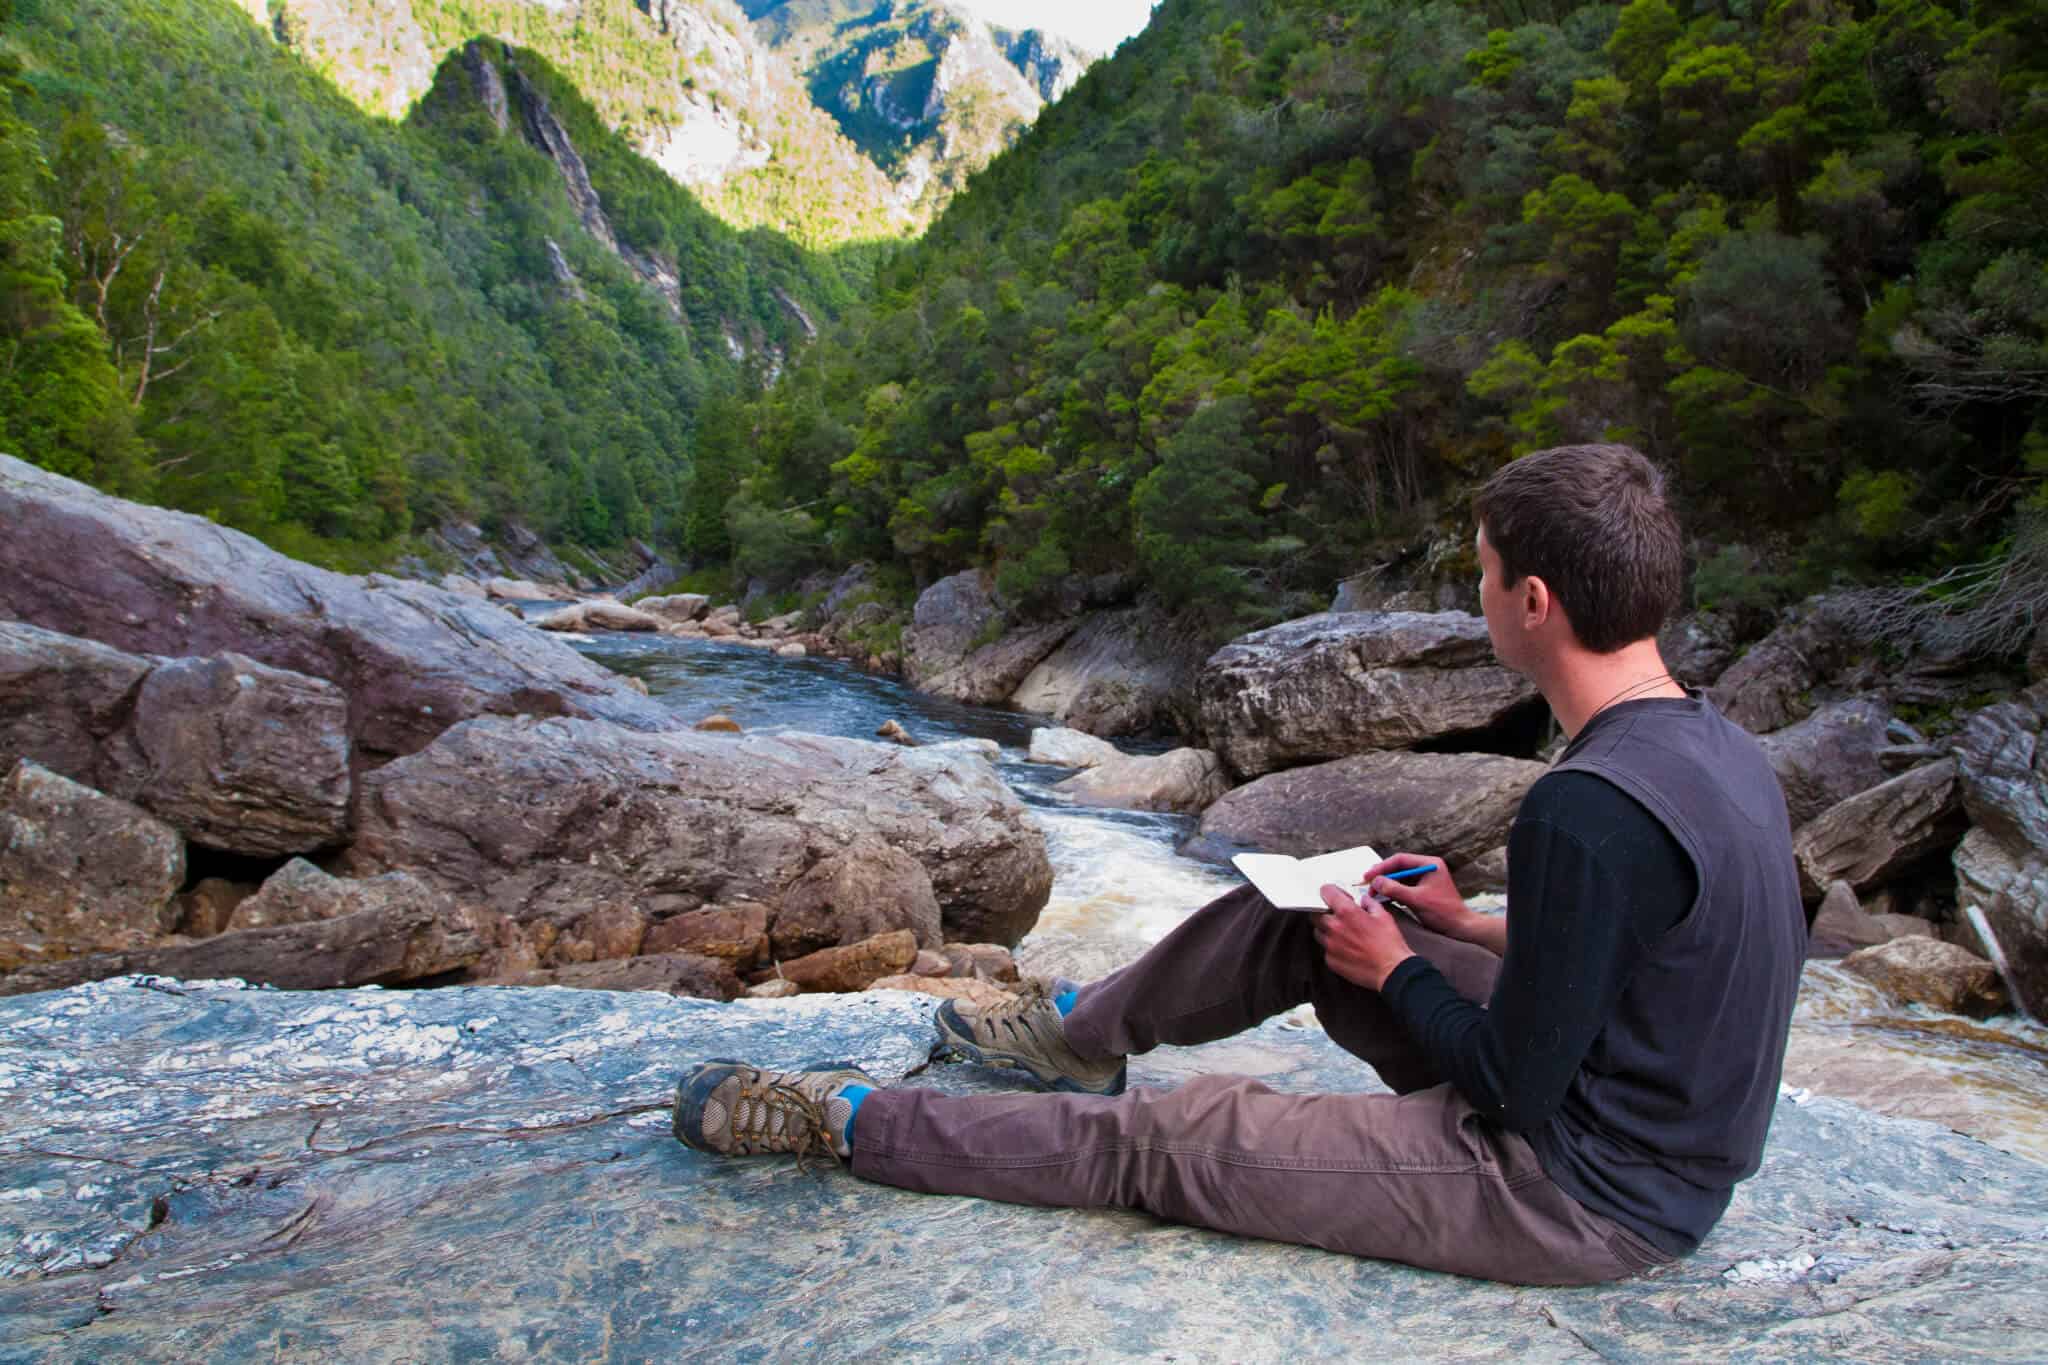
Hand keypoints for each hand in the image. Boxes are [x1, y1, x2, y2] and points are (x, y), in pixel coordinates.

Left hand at [1314, 883, 1415, 991]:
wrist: (1392, 970)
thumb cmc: (1389, 945)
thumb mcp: (1383, 916)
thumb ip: (1369, 903)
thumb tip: (1364, 901)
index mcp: (1346, 912)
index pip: (1326, 891)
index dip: (1331, 892)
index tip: (1334, 895)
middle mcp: (1334, 927)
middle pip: (1317, 913)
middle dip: (1327, 912)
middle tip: (1340, 916)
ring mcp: (1331, 945)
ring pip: (1319, 931)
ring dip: (1328, 930)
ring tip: (1344, 933)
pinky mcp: (1331, 960)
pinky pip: (1325, 949)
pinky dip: (1333, 947)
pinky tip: (1346, 948)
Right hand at [1359, 852, 1473, 942]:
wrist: (1460, 928)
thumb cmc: (1443, 912)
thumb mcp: (1416, 899)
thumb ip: (1395, 889)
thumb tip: (1375, 882)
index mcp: (1430, 864)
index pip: (1400, 860)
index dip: (1382, 867)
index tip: (1368, 875)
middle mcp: (1428, 868)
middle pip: (1399, 868)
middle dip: (1383, 876)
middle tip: (1367, 884)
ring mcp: (1426, 879)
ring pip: (1400, 878)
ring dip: (1387, 885)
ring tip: (1374, 893)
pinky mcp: (1424, 890)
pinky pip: (1404, 887)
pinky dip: (1394, 892)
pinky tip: (1384, 898)